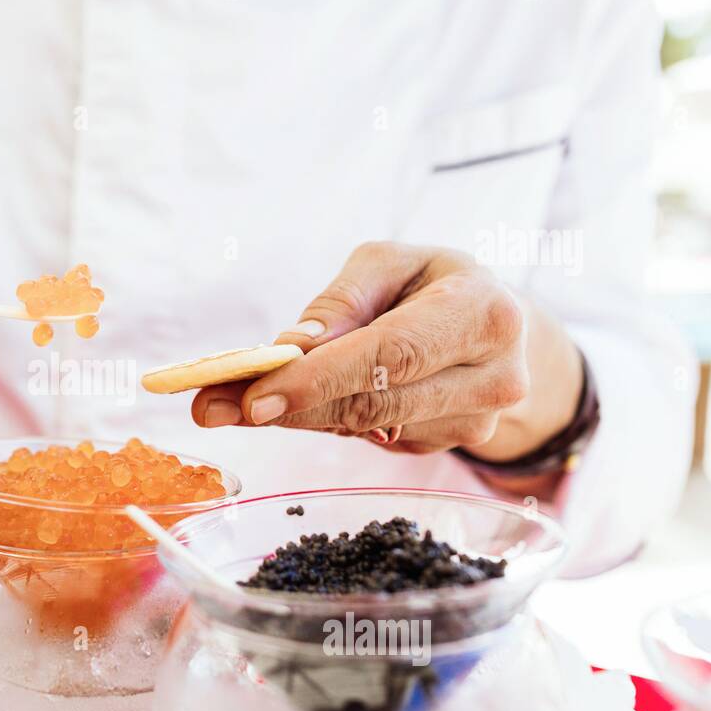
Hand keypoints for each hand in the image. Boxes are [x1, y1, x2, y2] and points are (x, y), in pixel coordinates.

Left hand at [192, 242, 581, 461]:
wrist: (497, 326)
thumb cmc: (434, 284)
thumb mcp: (391, 264)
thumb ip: (343, 299)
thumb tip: (293, 344)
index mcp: (484, 313)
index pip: (393, 354)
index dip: (320, 379)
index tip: (255, 396)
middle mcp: (494, 374)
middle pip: (374, 402)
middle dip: (288, 407)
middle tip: (212, 407)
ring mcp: (479, 420)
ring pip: (368, 427)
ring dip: (297, 417)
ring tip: (234, 402)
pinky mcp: (454, 445)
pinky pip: (375, 437)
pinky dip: (327, 421)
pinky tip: (302, 403)